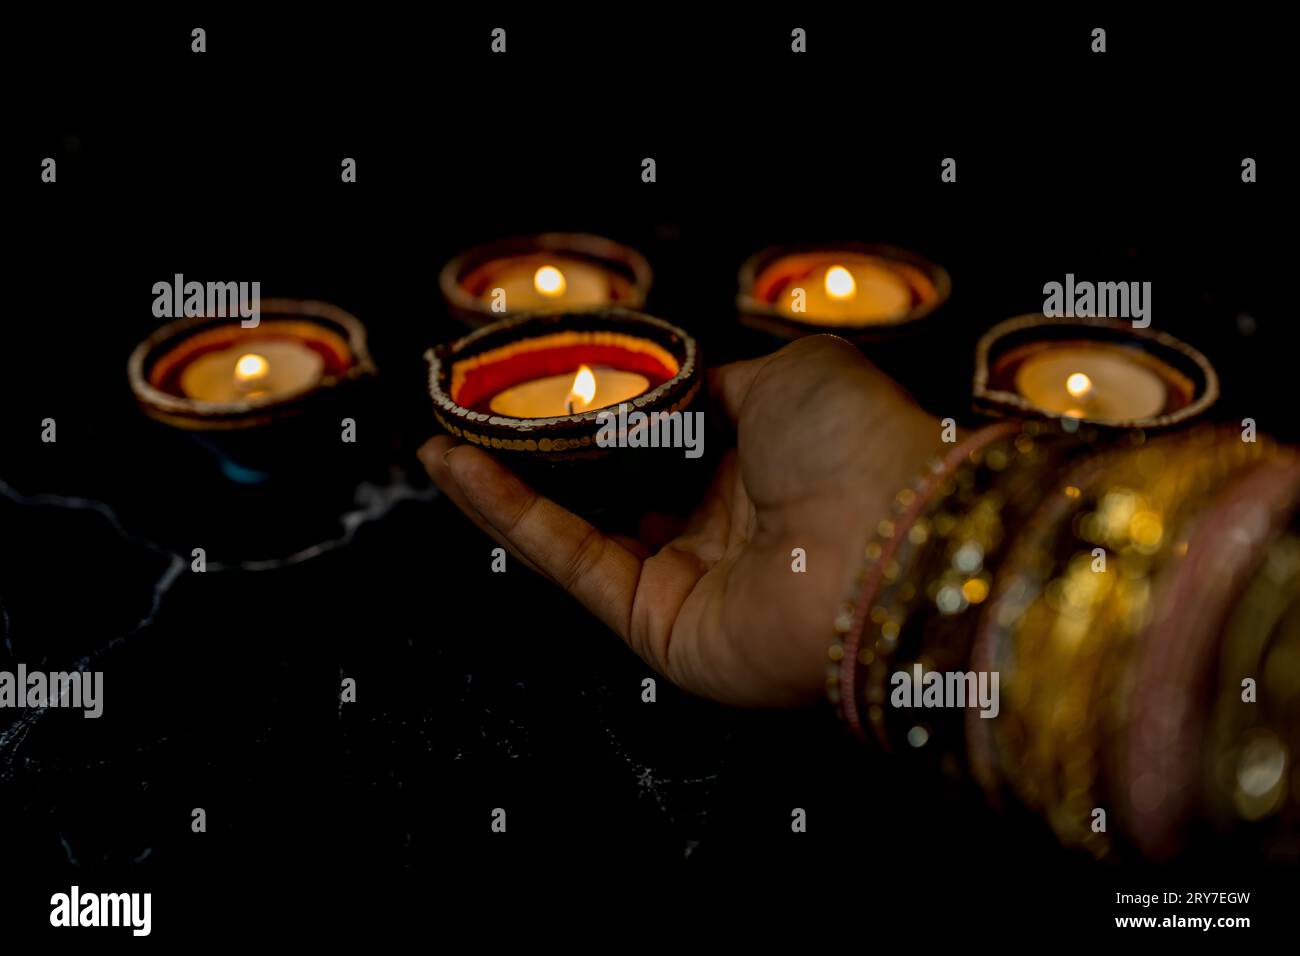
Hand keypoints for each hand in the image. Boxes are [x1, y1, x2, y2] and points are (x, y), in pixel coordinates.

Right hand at [419, 335, 943, 706]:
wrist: (892, 534)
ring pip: (574, 528)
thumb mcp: (790, 374)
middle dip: (537, 454)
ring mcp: (685, 579)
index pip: (656, 440)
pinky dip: (510, 517)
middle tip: (472, 415)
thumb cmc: (859, 443)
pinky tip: (460, 471)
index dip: (594, 415)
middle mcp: (718, 525)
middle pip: (606, 488)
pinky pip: (571, 562)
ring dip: (503, 486)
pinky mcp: (656, 626)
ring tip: (441, 441)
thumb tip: (656, 390)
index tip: (537, 383)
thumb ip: (713, 381)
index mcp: (757, 464)